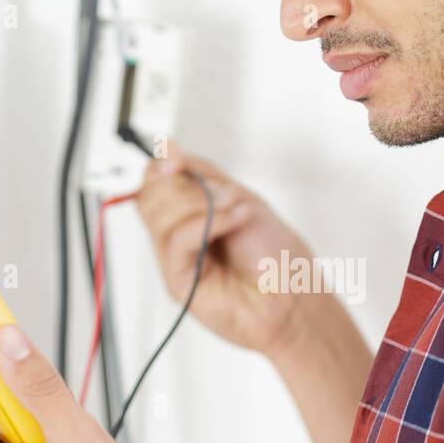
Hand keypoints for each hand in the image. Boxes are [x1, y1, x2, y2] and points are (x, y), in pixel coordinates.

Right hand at [134, 140, 316, 356]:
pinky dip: (207, 223)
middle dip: (183, 185)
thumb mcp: (239, 197)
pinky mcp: (178, 281)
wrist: (294, 294)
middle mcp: (179, 235)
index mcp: (190, 212)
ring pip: (157, 215)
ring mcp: (176, 259)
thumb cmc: (274, 253)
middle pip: (149, 196)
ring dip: (200, 203)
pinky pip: (177, 240)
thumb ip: (199, 174)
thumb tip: (167, 148)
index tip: (176, 157)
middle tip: (222, 193)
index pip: (154, 182)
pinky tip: (233, 223)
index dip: (161, 165)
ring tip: (236, 210)